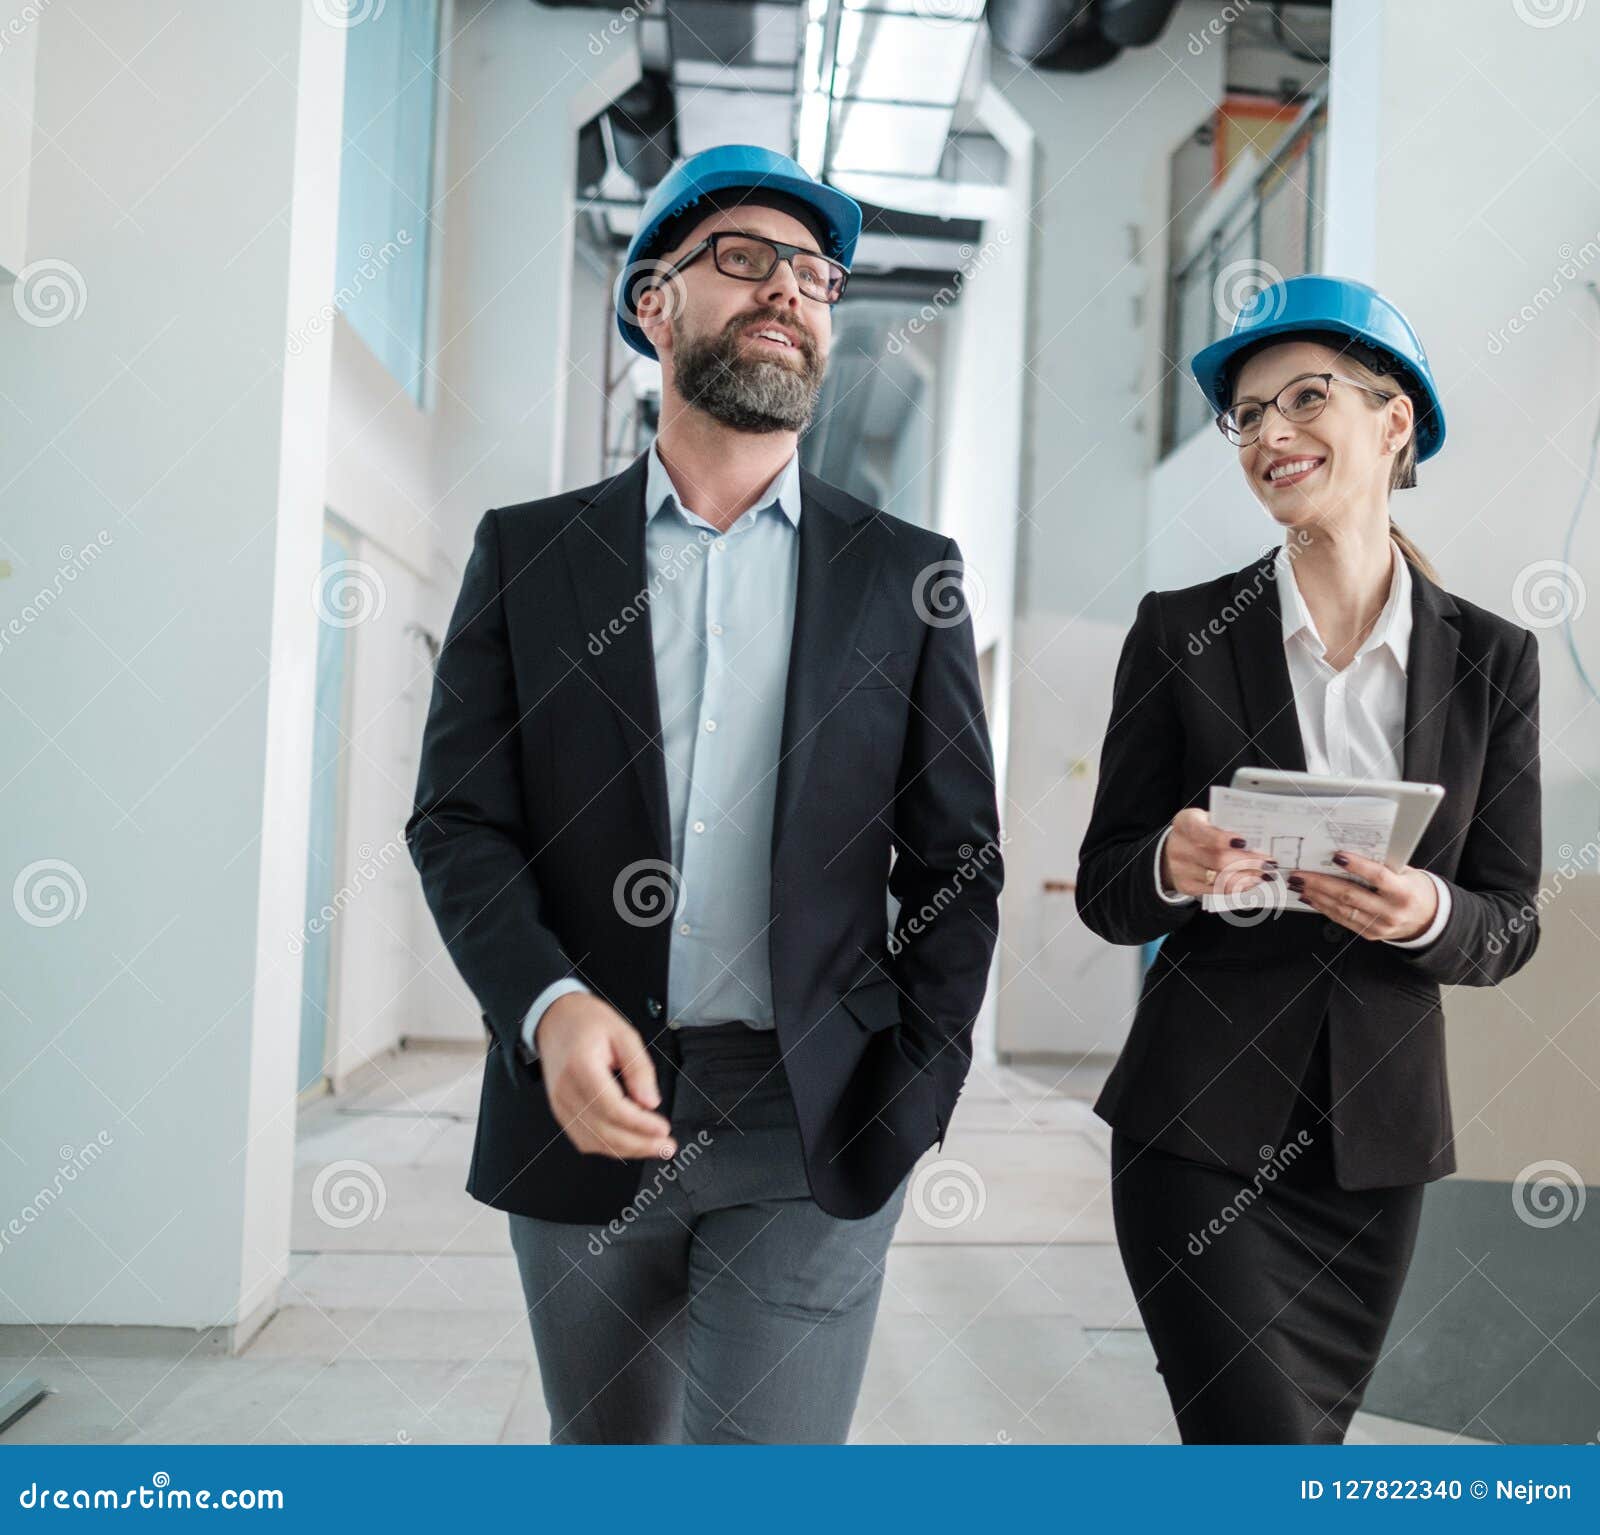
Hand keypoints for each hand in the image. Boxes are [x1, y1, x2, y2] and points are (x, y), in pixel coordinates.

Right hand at [535, 992, 675, 1159]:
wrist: (555, 1019)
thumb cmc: (586, 1022)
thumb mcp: (623, 1033)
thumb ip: (639, 1068)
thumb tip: (651, 1100)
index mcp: (581, 1067)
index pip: (612, 1108)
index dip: (640, 1124)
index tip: (662, 1129)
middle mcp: (566, 1091)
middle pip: (604, 1131)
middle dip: (639, 1144)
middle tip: (666, 1146)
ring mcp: (560, 1104)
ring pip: (594, 1141)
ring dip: (626, 1150)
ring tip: (653, 1147)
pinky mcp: (561, 1111)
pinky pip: (584, 1139)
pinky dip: (608, 1146)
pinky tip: (629, 1142)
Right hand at [1160, 808, 1276, 897]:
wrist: (1174, 849)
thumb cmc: (1200, 832)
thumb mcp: (1208, 821)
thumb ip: (1226, 827)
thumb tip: (1258, 840)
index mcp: (1186, 823)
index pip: (1204, 832)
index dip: (1223, 838)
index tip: (1245, 842)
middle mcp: (1180, 847)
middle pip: (1217, 859)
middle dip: (1248, 862)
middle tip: (1268, 862)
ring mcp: (1181, 869)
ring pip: (1220, 878)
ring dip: (1247, 877)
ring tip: (1264, 874)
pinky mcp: (1186, 885)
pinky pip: (1216, 890)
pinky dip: (1237, 887)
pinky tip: (1250, 883)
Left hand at [1286, 850, 1438, 940]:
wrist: (1427, 920)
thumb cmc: (1413, 888)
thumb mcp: (1406, 873)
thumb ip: (1383, 864)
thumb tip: (1348, 851)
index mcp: (1404, 892)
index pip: (1378, 877)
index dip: (1357, 866)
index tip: (1336, 856)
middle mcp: (1391, 911)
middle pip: (1350, 895)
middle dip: (1320, 883)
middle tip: (1299, 874)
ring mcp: (1379, 926)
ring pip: (1342, 909)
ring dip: (1316, 895)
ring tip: (1299, 884)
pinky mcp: (1369, 934)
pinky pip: (1342, 920)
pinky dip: (1323, 907)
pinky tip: (1310, 898)